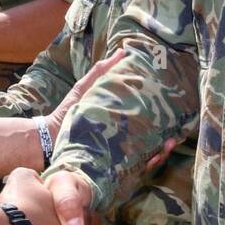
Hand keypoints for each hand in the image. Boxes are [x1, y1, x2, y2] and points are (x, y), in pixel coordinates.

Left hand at [46, 44, 176, 175]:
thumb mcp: (86, 89)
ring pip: (146, 160)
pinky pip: (132, 172)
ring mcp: (117, 158)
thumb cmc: (68, 112)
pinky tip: (153, 159)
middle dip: (166, 142)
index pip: (147, 126)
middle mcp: (123, 144)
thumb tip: (122, 52)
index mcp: (121, 126)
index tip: (174, 112)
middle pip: (151, 145)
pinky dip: (145, 166)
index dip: (163, 121)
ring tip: (167, 146)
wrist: (49, 138)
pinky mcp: (110, 170)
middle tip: (175, 137)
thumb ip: (102, 73)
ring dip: (160, 154)